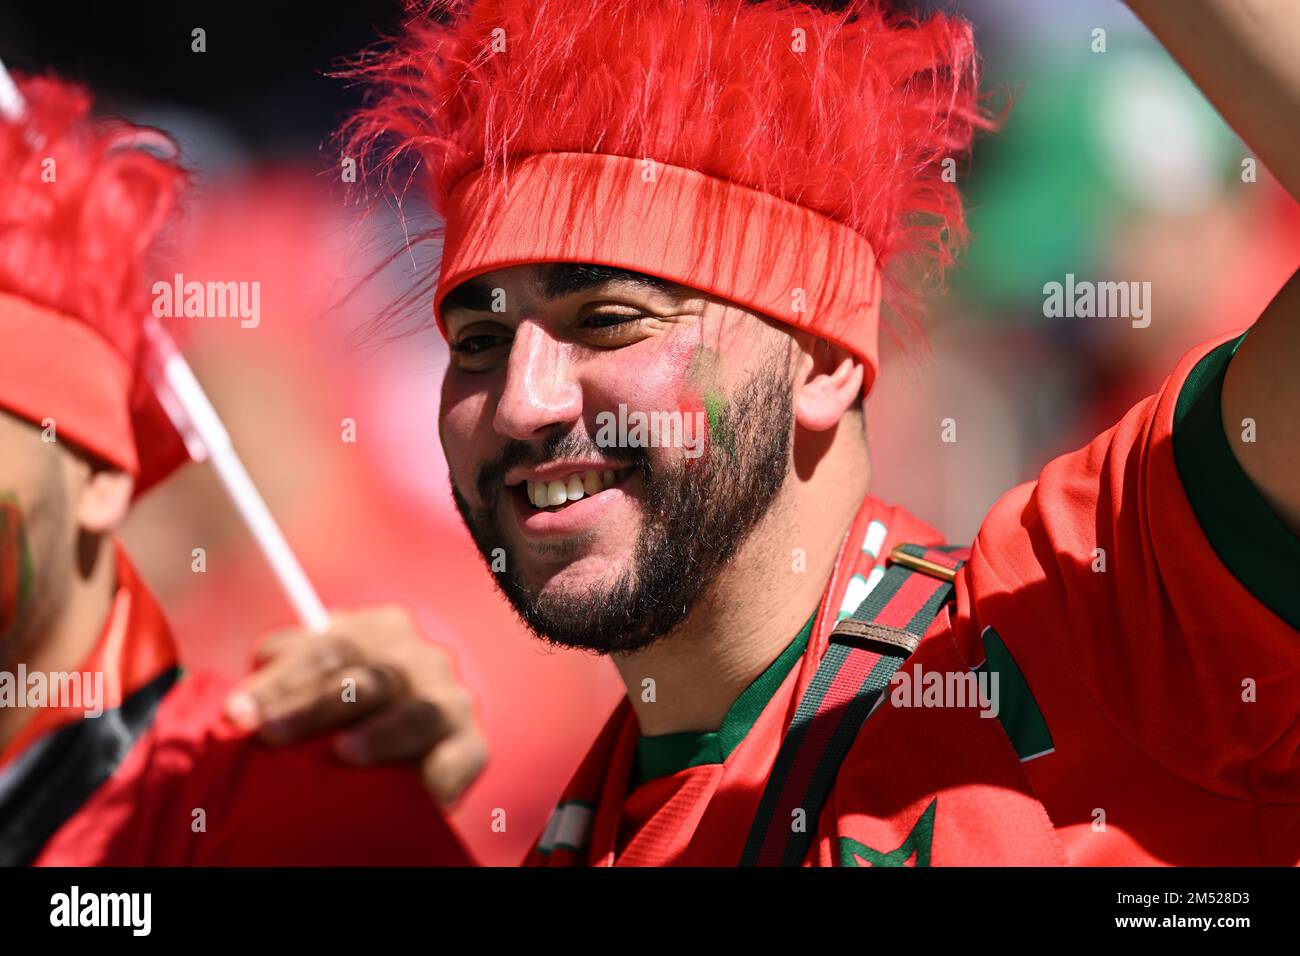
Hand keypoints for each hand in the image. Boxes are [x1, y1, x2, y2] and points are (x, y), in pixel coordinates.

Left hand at [224, 606, 487, 806]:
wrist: (402, 737)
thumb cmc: (341, 705)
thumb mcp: (312, 676)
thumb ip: (283, 672)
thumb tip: (243, 701)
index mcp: (381, 629)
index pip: (327, 648)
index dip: (281, 680)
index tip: (237, 713)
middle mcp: (421, 658)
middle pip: (368, 678)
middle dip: (314, 707)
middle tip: (269, 735)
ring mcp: (451, 698)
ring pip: (419, 710)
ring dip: (381, 733)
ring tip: (344, 753)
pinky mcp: (471, 744)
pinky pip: (461, 757)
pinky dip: (440, 775)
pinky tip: (418, 794)